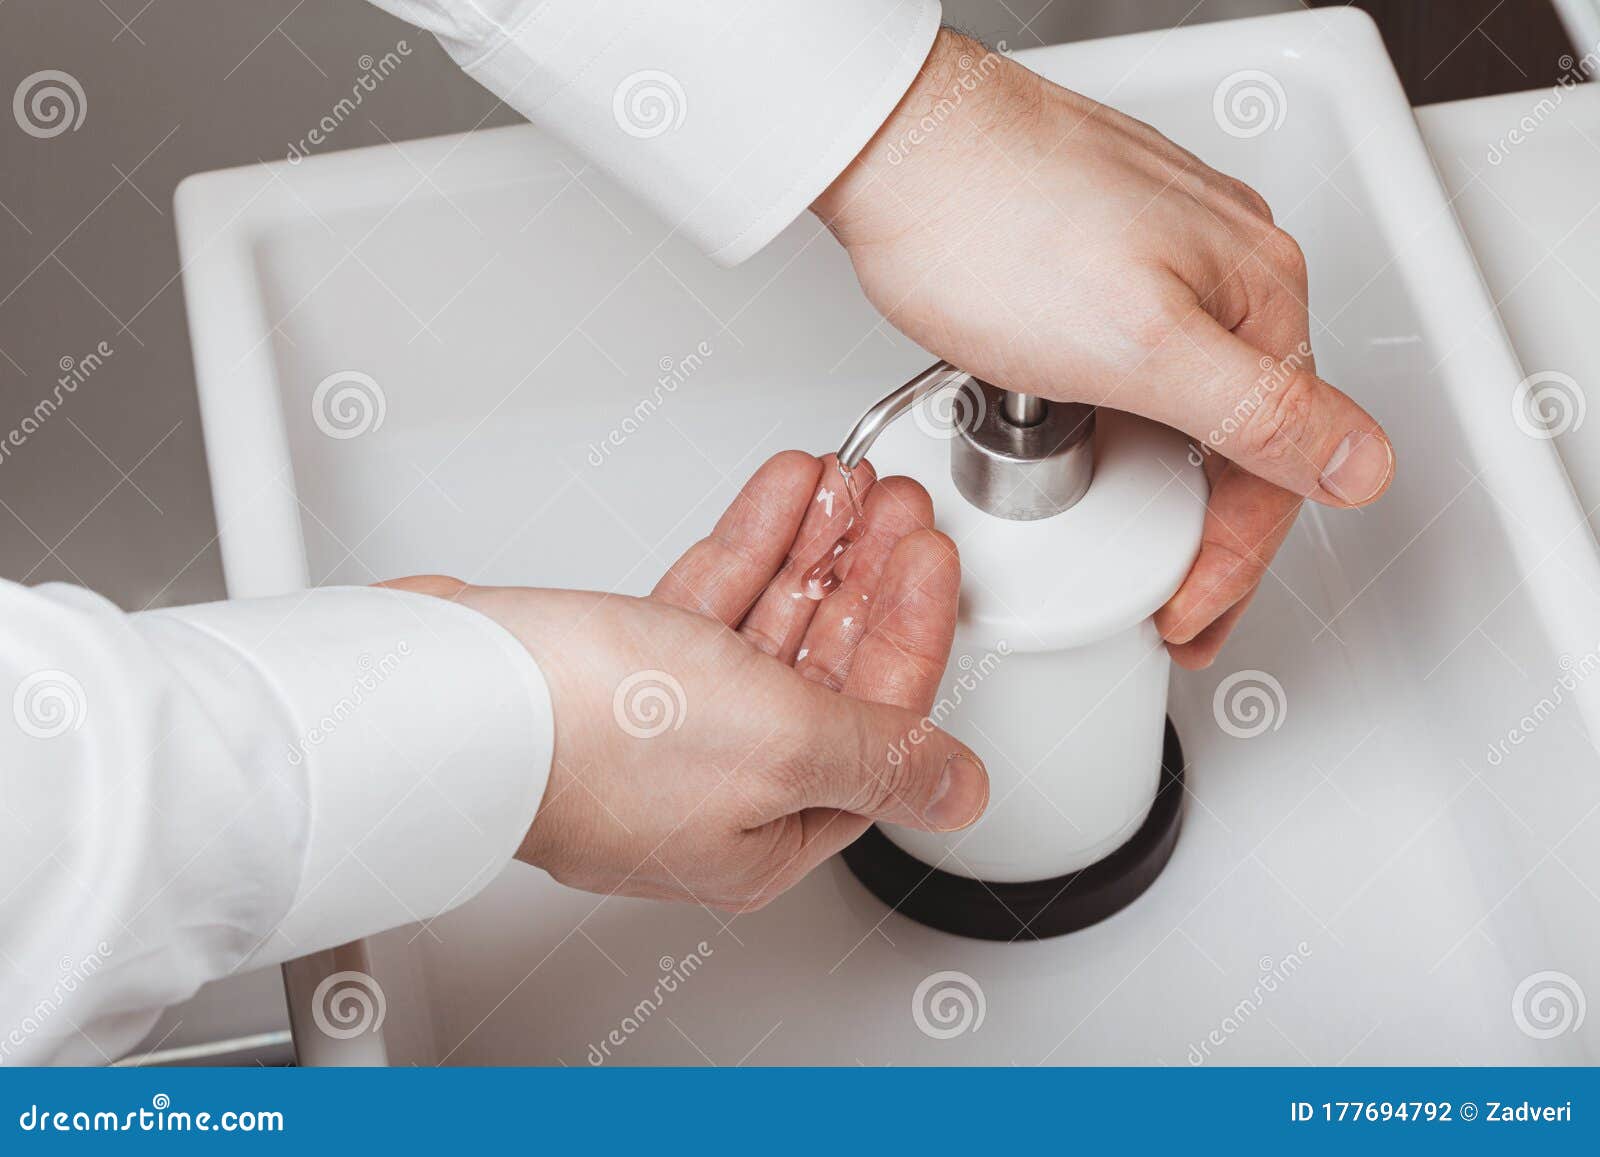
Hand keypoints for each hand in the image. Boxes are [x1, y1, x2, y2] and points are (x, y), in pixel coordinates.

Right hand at [381, 452, 985, 911]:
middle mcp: (721, 786)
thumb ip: (881, 758)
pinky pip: (713, 601)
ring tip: (850, 482)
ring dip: (817, 549)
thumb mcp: (779, 746)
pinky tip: (786, 492)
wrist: (453, 692)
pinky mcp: (625, 669)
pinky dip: (754, 544)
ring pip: (770, 626)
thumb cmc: (590, 742)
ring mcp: (671, 725)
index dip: (913, 633)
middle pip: (827, 671)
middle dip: (869, 580)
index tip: (930, 556)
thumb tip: (961, 791)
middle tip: (898, 507)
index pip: (878, 729)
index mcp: (767, 832)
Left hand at [812, 30, 1394, 667]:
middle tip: (1177, 607)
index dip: (1236, 559)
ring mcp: (1160, 261)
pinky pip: (1138, 369)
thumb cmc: (990, 227)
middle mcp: (1221, 269)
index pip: (1281, 460)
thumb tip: (1360, 465)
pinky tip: (1094, 452)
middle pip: (1241, 438)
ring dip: (1172, 488)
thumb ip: (1258, 413)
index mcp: (1254, 290)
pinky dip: (1126, 431)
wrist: (890, 150)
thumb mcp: (1140, 347)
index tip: (1187, 613)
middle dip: (1212, 538)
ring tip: (1141, 550)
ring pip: (1189, 405)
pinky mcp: (1099, 262)